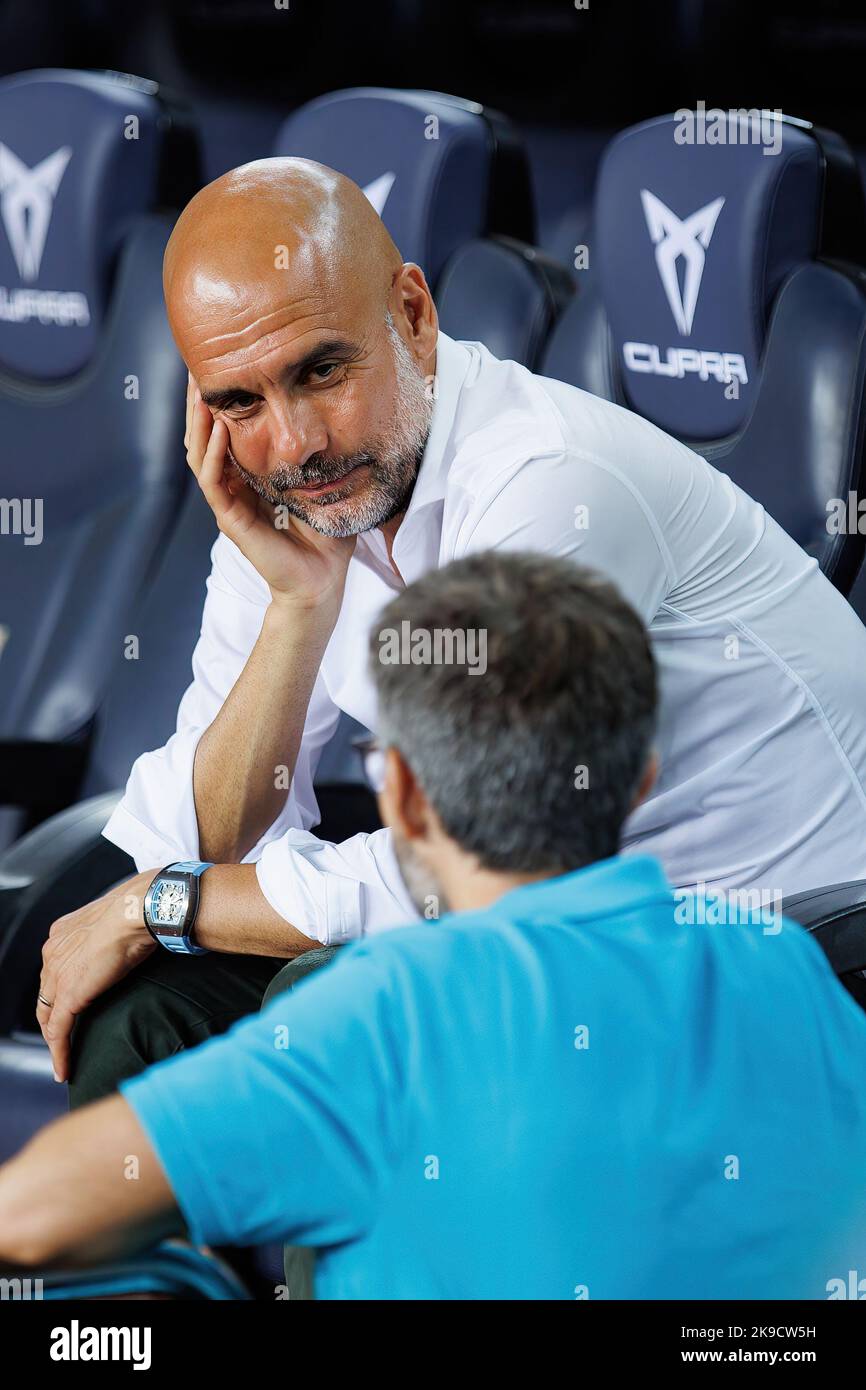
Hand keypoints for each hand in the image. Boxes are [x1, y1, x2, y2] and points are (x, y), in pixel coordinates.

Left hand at [37, 872, 156, 1083]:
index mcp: (63, 933)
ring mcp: (58, 974)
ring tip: (65, 1060)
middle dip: (53, 1018)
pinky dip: (60, 1053)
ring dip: (56, 1039)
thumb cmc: (140, 910)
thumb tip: (130, 940)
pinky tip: (65, 1069)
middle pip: (47, 994)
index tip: (71, 1007)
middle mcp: (53, 952)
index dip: (60, 993)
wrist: (140, 911)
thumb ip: (112, 934)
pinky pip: (58, 1031)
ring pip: (49, 1015)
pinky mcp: (69, 995)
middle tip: (64, 1039)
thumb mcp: (119, 921)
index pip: (55, 971)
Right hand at [185, 374, 356, 612]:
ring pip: (199, 456)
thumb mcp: (322, 485)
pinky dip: (214, 453)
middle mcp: (233, 489)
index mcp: (249, 480)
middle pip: (203, 439)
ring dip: (198, 422)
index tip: (221, 370)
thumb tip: (337, 418)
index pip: (223, 435)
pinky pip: (214, 481)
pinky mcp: (231, 520)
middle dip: (199, 405)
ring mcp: (228, 505)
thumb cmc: (324, 537)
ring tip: (200, 391)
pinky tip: (219, 428)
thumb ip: (319, 457)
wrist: (321, 582)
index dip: (218, 404)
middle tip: (199, 369)